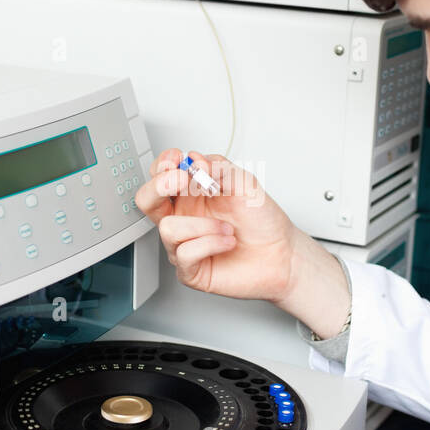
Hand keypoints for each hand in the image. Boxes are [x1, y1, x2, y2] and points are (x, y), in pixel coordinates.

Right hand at [134, 148, 298, 303]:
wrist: (282, 255)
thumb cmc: (263, 222)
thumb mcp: (246, 184)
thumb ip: (220, 168)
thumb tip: (194, 161)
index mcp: (192, 194)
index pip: (161, 174)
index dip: (163, 164)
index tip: (179, 160)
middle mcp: (185, 217)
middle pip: (146, 199)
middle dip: (159, 186)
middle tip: (183, 181)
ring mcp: (184, 243)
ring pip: (168, 228)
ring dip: (202, 225)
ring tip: (227, 228)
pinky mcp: (190, 269)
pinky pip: (184, 254)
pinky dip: (210, 244)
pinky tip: (227, 242)